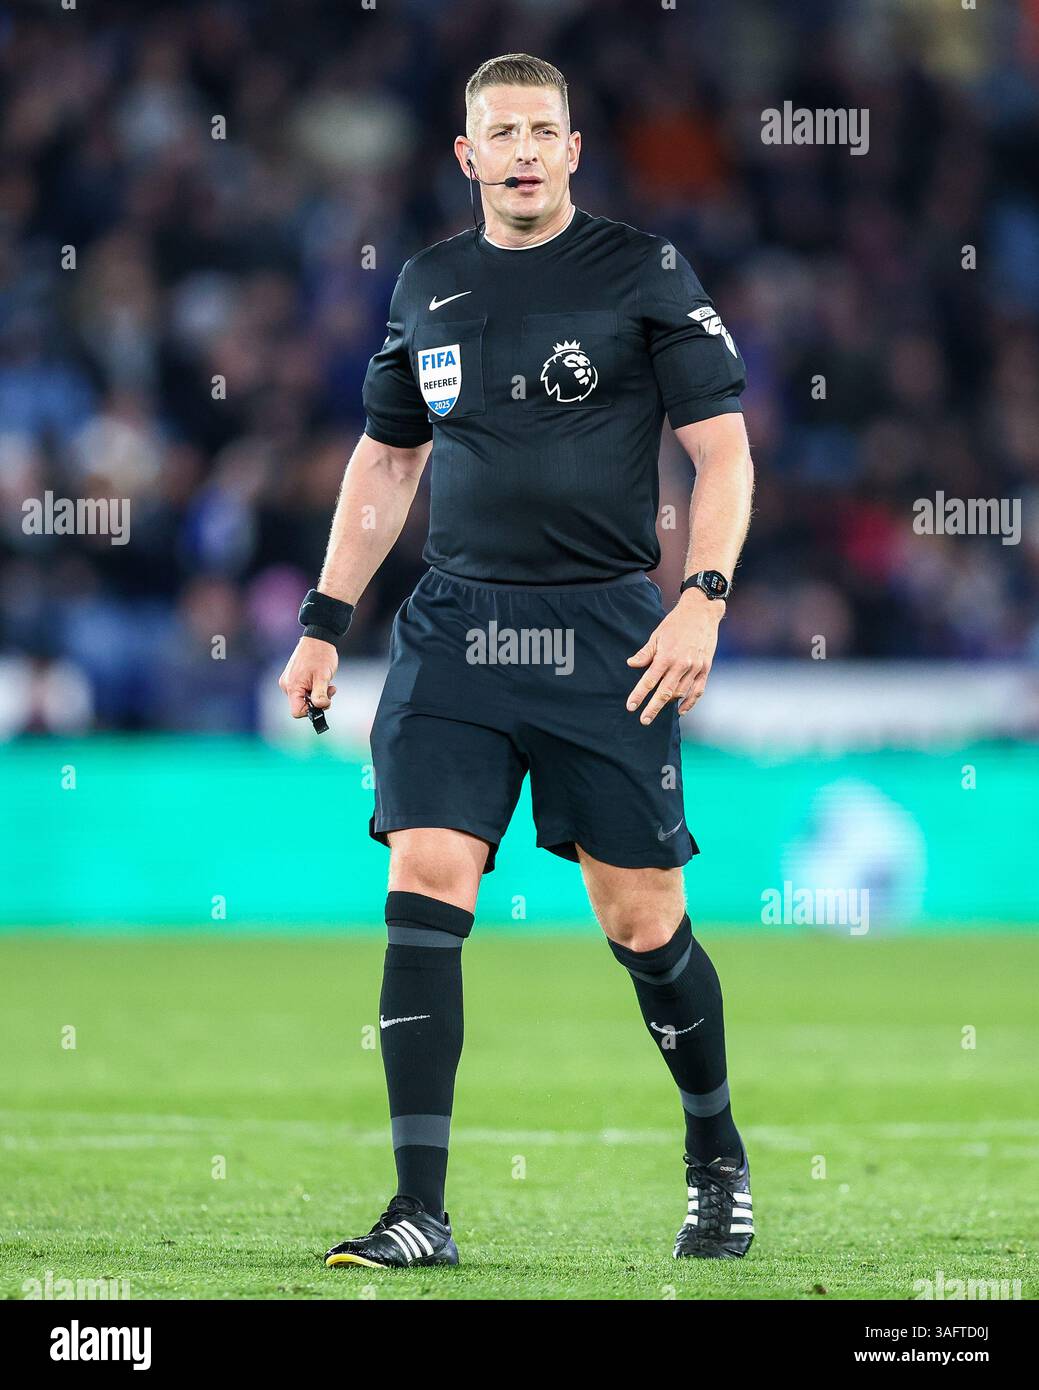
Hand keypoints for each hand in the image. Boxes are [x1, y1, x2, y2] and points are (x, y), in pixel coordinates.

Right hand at [278, 636, 338, 718]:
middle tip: (328, 689)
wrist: (318, 638)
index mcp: (292, 686)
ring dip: (316, 694)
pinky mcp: (293, 677)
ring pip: (303, 698)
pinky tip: (320, 679)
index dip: (311, 711)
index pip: (296, 712)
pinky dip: (313, 688)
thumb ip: (320, 694)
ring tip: (326, 682)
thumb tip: (320, 707)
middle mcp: (287, 685)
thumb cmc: (321, 656)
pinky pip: (303, 690)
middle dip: (316, 701)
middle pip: (301, 705)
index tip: (322, 701)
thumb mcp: (323, 677)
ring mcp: (289, 681)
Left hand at [625, 590, 723, 723]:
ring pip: (681, 693)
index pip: (649, 681)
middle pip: (665, 693)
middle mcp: (681, 664)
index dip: (639, 695)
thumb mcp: (657, 635)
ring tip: (658, 708)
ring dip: (669, 703)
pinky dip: (690, 702)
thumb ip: (645, 653)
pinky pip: (698, 691)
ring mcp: (695, 667)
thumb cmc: (676, 623)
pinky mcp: (706, 668)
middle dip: (653, 708)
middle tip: (644, 720)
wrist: (701, 612)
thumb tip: (631, 664)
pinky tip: (681, 710)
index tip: (631, 707)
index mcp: (666, 656)